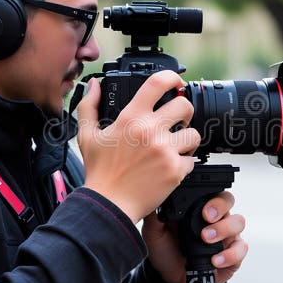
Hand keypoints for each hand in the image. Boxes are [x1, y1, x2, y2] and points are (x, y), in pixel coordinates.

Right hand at [77, 70, 200, 222]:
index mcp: (131, 118)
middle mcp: (151, 131)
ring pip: (194, 134)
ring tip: (175, 145)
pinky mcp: (175, 170)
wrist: (108, 204)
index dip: (172, 78)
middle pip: (185, 106)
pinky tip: (170, 165)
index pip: (158, 83)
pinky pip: (192, 160)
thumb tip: (95, 85)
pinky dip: (184, 163)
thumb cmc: (99, 172)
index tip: (176, 82)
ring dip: (187, 138)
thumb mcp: (87, 136)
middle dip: (184, 111)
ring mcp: (165, 151)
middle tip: (177, 119)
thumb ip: (90, 106)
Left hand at [141, 191, 247, 282]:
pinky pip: (241, 249)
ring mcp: (226, 235)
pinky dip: (230, 254)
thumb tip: (154, 200)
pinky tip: (215, 260)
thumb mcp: (154, 233)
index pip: (211, 191)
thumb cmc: (165, 250)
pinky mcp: (233, 254)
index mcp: (198, 208)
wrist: (169, 278)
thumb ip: (155, 217)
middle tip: (207, 218)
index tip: (202, 208)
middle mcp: (216, 218)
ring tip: (207, 239)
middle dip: (220, 207)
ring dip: (224, 229)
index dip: (210, 195)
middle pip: (228, 200)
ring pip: (238, 222)